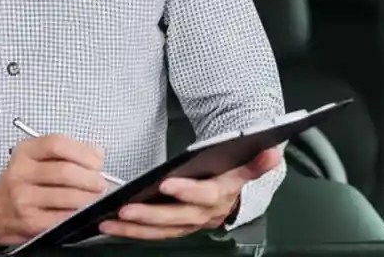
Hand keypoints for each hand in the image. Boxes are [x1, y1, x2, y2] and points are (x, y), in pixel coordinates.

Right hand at [0, 135, 108, 246]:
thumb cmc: (22, 182)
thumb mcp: (36, 158)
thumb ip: (67, 152)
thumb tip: (97, 154)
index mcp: (25, 151)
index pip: (58, 144)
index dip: (84, 152)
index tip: (97, 161)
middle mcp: (21, 173)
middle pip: (65, 171)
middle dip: (91, 178)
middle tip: (100, 182)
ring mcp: (23, 198)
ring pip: (67, 196)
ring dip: (89, 197)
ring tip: (95, 196)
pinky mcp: (30, 221)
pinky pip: (63, 217)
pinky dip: (78, 214)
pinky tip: (82, 210)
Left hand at [98, 146, 281, 240]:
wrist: (233, 196)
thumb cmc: (232, 174)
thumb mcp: (247, 164)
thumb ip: (257, 161)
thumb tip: (273, 150)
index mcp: (221, 195)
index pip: (205, 195)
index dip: (187, 191)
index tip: (166, 183)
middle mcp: (205, 214)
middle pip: (177, 218)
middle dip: (151, 215)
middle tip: (126, 208)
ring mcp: (188, 224)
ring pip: (161, 230)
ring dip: (135, 229)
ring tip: (110, 221)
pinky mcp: (175, 228)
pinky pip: (153, 234)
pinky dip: (132, 233)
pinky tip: (110, 226)